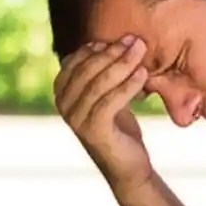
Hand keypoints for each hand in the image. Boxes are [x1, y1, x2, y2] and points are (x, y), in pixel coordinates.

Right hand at [53, 35, 152, 195]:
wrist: (128, 166)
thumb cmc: (119, 126)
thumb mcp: (108, 94)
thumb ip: (103, 72)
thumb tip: (118, 39)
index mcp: (62, 92)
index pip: (75, 60)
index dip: (98, 47)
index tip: (123, 38)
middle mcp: (63, 105)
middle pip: (87, 69)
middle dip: (112, 52)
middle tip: (136, 41)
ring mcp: (75, 119)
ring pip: (98, 84)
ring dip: (122, 64)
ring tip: (142, 52)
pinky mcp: (93, 131)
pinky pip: (109, 102)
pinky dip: (127, 85)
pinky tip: (143, 74)